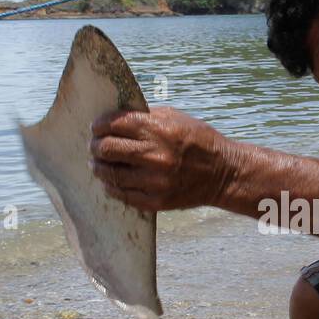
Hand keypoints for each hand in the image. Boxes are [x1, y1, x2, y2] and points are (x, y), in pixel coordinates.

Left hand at [89, 107, 233, 211]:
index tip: (96, 128)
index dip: (99, 125)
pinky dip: (112, 186)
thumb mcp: (176, 118)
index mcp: (157, 129)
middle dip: (95, 146)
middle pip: (105, 149)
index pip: (112, 124)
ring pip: (110, 174)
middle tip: (95, 146)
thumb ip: (145, 116)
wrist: (223, 174)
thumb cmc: (199, 141)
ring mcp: (154, 181)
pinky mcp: (156, 201)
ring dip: (99, 167)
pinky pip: (122, 194)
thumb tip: (115, 118)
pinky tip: (112, 181)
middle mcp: (154, 155)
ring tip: (99, 164)